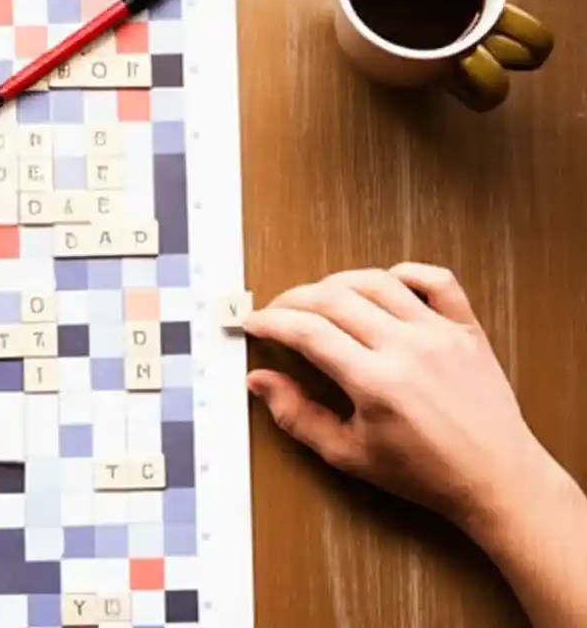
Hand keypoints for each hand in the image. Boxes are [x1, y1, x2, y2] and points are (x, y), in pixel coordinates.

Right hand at [243, 263, 552, 532]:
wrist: (496, 478)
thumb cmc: (426, 473)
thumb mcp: (348, 455)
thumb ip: (297, 416)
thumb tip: (261, 382)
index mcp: (376, 382)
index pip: (307, 331)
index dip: (271, 322)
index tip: (254, 323)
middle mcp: (408, 348)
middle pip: (334, 298)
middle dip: (293, 299)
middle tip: (277, 312)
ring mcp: (440, 333)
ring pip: (376, 281)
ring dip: (337, 282)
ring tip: (319, 298)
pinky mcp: (466, 328)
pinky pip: (435, 279)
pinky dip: (405, 272)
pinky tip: (384, 285)